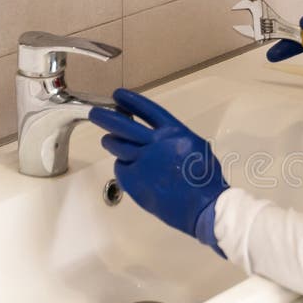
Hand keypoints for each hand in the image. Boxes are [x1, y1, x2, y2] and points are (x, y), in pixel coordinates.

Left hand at [89, 89, 227, 256]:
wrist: (203, 206)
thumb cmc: (205, 179)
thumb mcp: (196, 147)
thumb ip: (175, 139)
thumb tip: (160, 138)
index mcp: (174, 133)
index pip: (147, 109)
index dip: (131, 101)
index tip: (119, 96)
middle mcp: (155, 143)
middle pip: (122, 124)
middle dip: (105, 117)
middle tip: (96, 114)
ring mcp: (142, 162)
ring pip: (116, 145)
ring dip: (111, 141)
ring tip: (109, 140)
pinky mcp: (134, 181)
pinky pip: (121, 168)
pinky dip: (122, 166)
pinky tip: (129, 168)